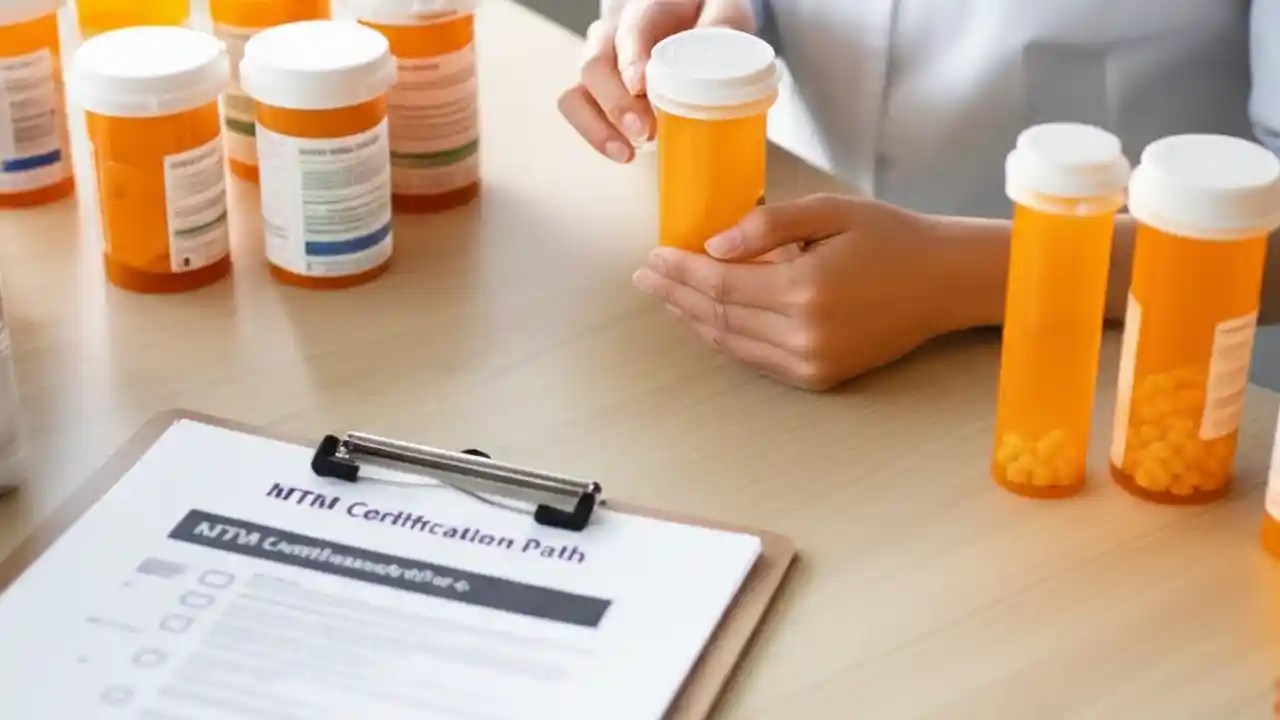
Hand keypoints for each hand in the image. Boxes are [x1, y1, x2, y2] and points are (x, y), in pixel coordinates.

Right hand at [558, 0, 754, 162]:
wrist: (694, 28)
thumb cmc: (708, 21)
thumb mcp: (724, 10)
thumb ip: (722, 21)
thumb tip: (718, 42)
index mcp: (645, 10)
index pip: (630, 30)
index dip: (631, 59)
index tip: (641, 86)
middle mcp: (612, 35)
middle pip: (595, 64)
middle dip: (615, 102)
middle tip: (644, 131)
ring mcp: (600, 66)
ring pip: (577, 92)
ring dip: (598, 126)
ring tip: (627, 152)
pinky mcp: (596, 95)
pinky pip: (580, 112)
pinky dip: (596, 135)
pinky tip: (625, 154)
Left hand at [631, 195, 990, 390]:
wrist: (942, 282)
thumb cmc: (888, 237)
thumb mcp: (829, 212)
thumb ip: (766, 226)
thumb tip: (711, 247)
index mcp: (805, 289)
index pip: (720, 284)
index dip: (680, 271)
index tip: (652, 257)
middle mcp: (804, 334)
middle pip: (718, 316)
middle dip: (676, 295)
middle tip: (646, 276)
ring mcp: (812, 362)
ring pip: (732, 343)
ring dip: (694, 319)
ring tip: (667, 296)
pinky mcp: (820, 377)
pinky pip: (757, 360)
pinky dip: (726, 338)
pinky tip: (707, 319)